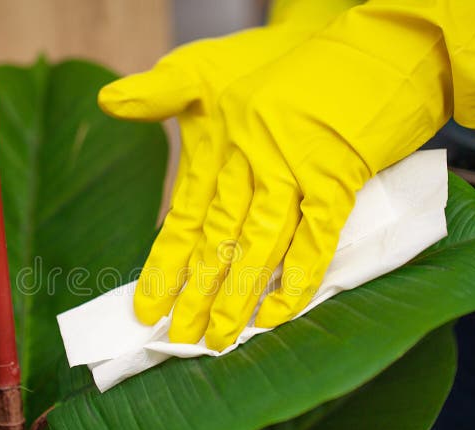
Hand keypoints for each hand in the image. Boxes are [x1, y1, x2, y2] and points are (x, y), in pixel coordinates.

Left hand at [98, 2, 355, 327]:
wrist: (370, 45)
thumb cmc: (290, 60)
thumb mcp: (210, 63)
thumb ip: (160, 91)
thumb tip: (104, 102)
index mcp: (217, 147)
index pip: (183, 219)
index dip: (164, 267)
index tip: (146, 309)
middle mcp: (249, 164)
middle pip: (216, 242)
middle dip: (195, 294)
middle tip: (179, 338)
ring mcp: (294, 172)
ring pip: (258, 246)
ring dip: (238, 296)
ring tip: (219, 338)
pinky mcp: (338, 178)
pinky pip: (316, 237)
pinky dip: (299, 278)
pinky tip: (277, 313)